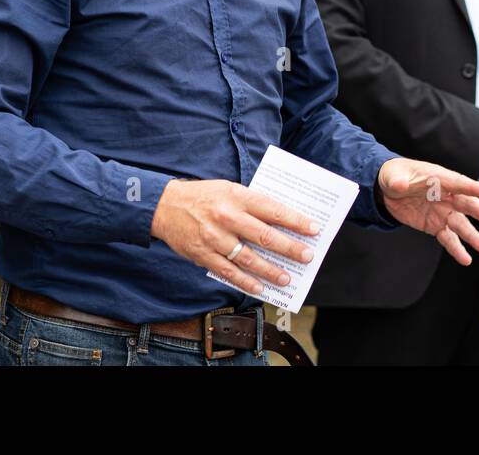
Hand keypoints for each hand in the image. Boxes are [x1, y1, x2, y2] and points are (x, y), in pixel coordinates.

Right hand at [150, 179, 318, 295]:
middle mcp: (227, 217)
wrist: (164, 206)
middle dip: (289, 247)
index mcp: (237, 197)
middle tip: (307, 256)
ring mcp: (214, 238)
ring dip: (270, 270)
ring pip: (248, 258)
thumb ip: (252, 204)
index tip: (313, 229)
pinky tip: (260, 288)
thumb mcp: (229, 190)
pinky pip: (228, 272)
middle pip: (264, 235)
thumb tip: (281, 221)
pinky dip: (246, 282)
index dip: (295, 221)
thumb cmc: (203, 196)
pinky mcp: (203, 255)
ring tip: (286, 278)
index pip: (272, 210)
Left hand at [378, 158, 478, 264]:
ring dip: (472, 236)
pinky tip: (466, 259)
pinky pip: (448, 239)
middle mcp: (447, 196)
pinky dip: (457, 249)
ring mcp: (443, 212)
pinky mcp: (436, 226)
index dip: (474, 188)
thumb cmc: (396, 176)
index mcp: (439, 178)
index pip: (459, 183)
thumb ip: (398, 180)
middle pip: (467, 205)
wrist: (389, 191)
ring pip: (461, 225)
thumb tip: (400, 184)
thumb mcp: (394, 175)